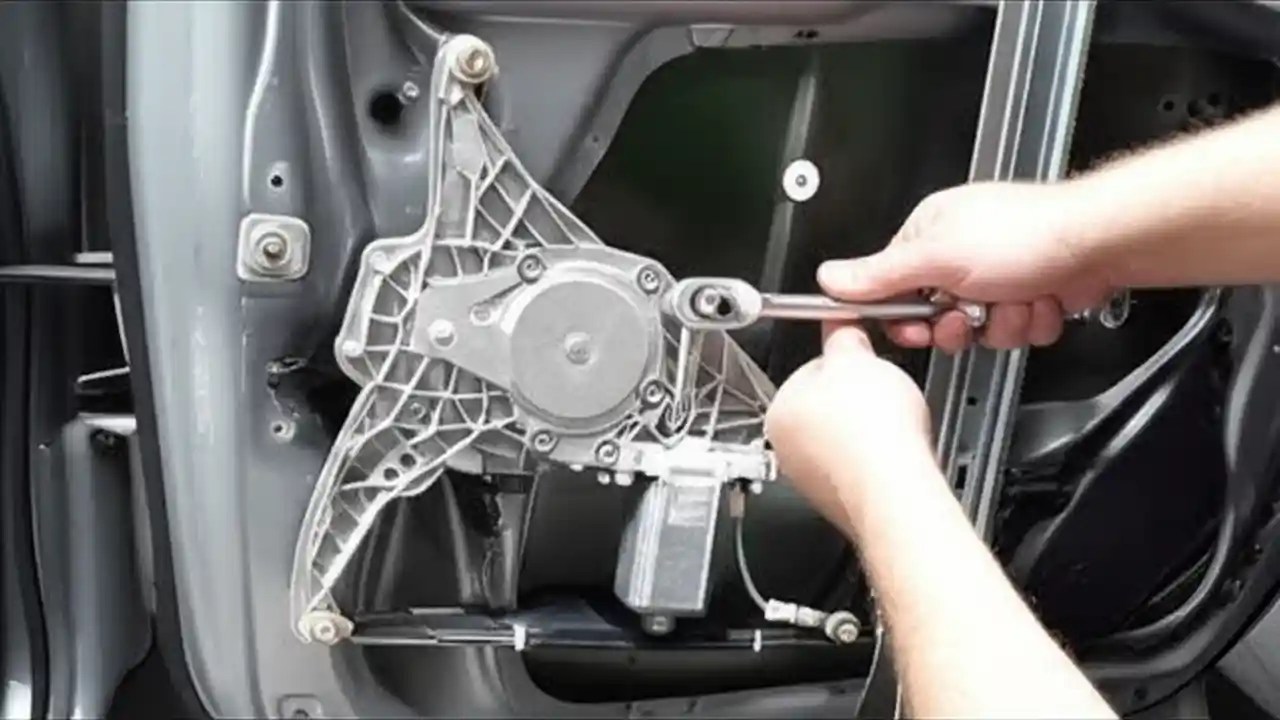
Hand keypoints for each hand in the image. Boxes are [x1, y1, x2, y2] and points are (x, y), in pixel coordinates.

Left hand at [765, 323, 935, 534]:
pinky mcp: (843, 498)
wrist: (895, 491)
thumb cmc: (870, 433)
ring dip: (870, 427)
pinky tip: (893, 451)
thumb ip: (844, 338)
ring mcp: (814, 478)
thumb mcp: (856, 360)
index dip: (845, 362)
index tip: (864, 361)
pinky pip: (862, 464)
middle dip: (857, 396)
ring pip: (846, 436)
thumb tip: (842, 329)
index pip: (810, 371)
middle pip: (827, 405)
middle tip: (881, 395)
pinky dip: (878, 455)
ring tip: (891, 425)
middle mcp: (789, 449)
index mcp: (779, 412)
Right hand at [818, 182, 1113, 352]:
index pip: (892, 287)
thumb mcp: (936, 258)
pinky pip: (1013, 330)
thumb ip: (879, 276)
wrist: (1097, 245)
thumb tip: (829, 279)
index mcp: (928, 234)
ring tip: (1018, 297)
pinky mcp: (1027, 294)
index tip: (917, 326)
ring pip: (979, 329)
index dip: (904, 316)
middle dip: (961, 323)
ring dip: (1002, 323)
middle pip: (936, 316)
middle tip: (972, 313)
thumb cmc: (1027, 234)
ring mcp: (997, 275)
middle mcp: (960, 252)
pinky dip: (1030, 322)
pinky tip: (1041, 299)